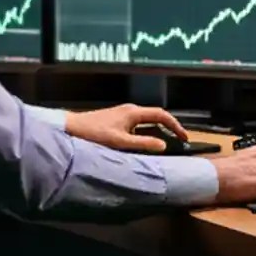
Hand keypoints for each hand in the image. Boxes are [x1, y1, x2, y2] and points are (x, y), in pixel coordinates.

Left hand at [64, 103, 187, 152]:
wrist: (72, 127)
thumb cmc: (94, 133)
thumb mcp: (120, 142)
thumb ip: (143, 144)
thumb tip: (163, 145)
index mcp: (133, 112)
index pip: (161, 115)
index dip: (175, 125)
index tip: (183, 137)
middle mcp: (130, 110)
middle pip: (156, 116)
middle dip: (170, 126)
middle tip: (179, 139)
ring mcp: (124, 114)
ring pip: (148, 120)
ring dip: (159, 129)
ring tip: (166, 141)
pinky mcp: (118, 119)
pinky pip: (139, 124)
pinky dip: (148, 131)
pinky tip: (145, 142)